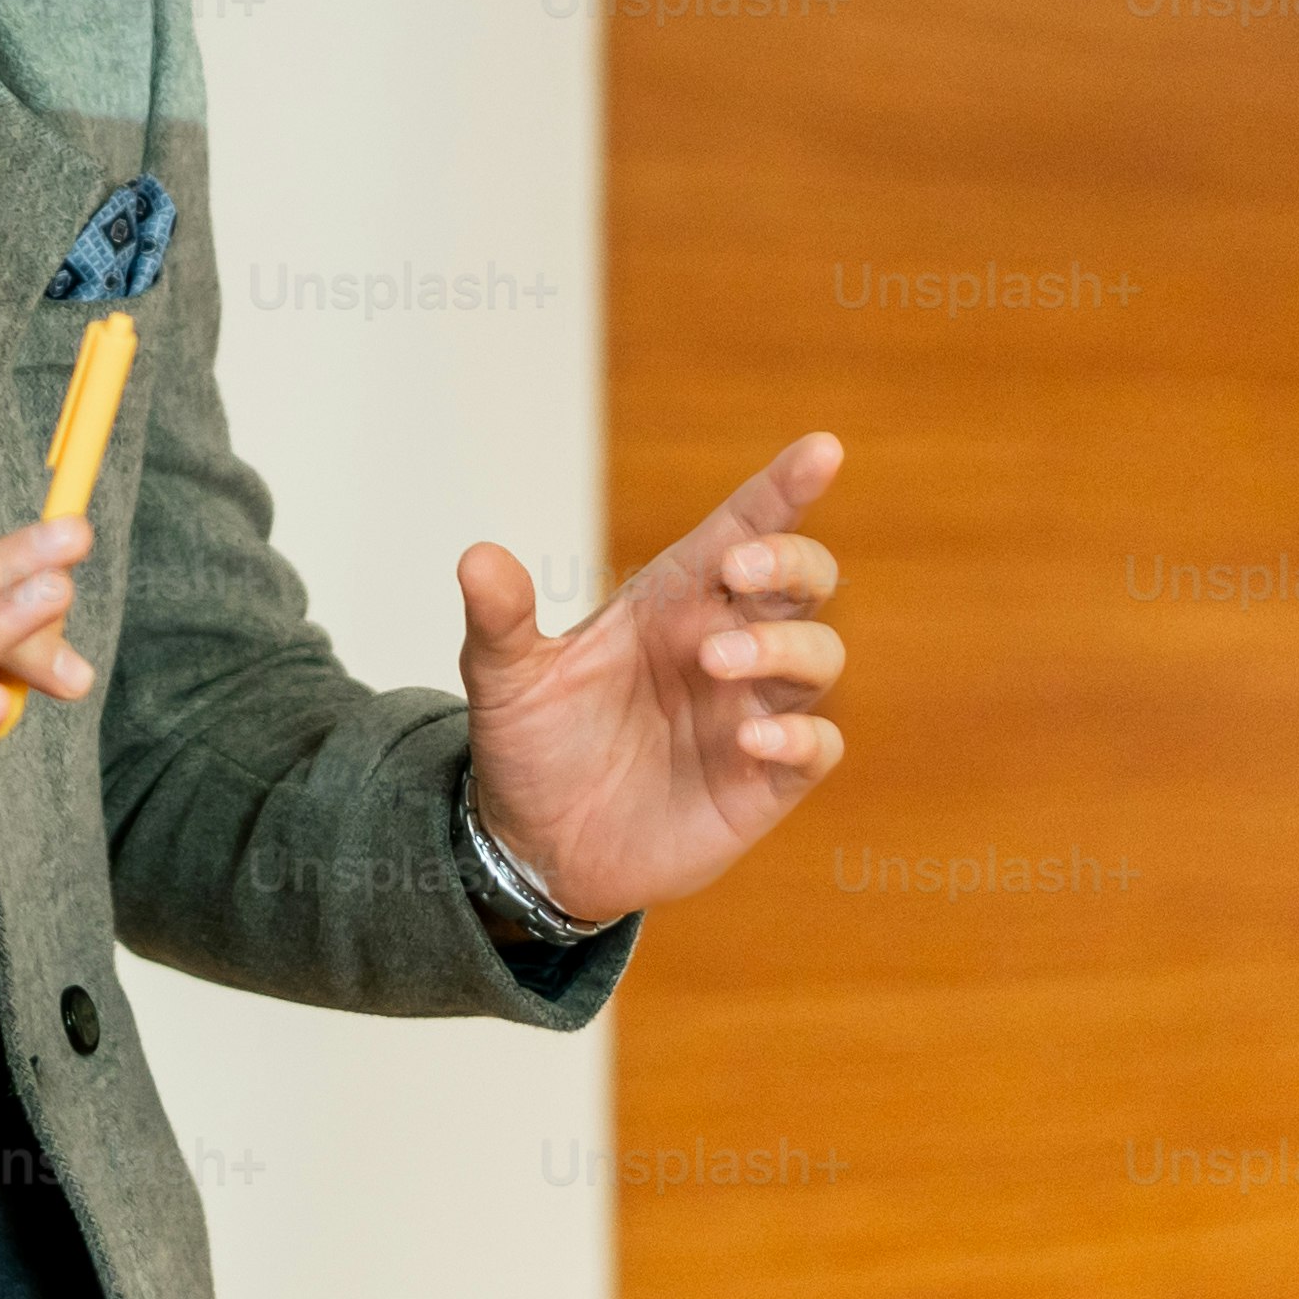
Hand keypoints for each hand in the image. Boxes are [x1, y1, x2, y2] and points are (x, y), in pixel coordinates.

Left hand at [451, 432, 849, 926]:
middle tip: (740, 569)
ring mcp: (751, 710)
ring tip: (714, 661)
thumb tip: (477, 558)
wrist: (535, 848)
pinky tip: (752, 740)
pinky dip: (799, 737)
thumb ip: (499, 620)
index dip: (786, 489)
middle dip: (789, 561)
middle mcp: (725, 643)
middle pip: (803, 579)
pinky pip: (817, 745)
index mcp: (673, 601)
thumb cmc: (535, 746)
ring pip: (818, 653)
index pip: (744, 528)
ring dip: (782, 647)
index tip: (821, 450)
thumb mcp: (504, 679)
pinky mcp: (765, 781)